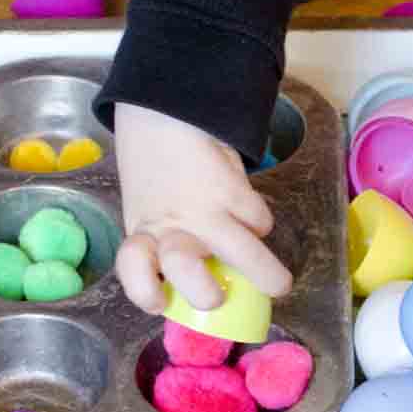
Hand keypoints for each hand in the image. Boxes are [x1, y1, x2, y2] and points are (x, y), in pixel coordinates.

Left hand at [112, 103, 293, 313]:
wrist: (165, 110)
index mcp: (143, 230)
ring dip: (265, 273)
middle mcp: (171, 224)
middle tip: (218, 299)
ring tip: (279, 286)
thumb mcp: (150, 207)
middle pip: (184, 268)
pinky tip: (247, 213)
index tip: (160, 302)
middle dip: (205, 292)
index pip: (133, 266)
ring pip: (241, 250)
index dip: (145, 290)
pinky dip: (259, 223)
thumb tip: (211, 275)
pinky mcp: (233, 189)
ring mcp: (205, 207)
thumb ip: (169, 238)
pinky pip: (258, 221)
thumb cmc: (159, 169)